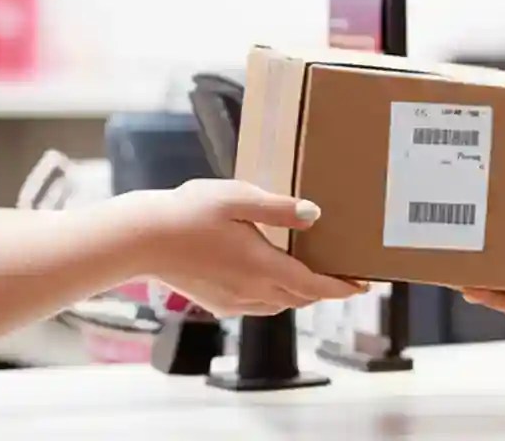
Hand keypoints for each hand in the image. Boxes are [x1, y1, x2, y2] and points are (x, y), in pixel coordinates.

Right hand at [133, 179, 367, 318]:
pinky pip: (256, 305)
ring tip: (309, 275)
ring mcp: (232, 300)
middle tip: (341, 277)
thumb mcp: (239, 199)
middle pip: (300, 297)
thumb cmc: (189, 212)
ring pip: (278, 304)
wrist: (141, 239)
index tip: (363, 287)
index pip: (314, 286)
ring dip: (298, 293)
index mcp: (262, 266)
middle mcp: (251, 290)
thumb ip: (279, 208)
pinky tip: (267, 278)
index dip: (341, 288)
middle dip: (323, 290)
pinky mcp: (216, 303)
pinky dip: (273, 296)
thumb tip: (314, 215)